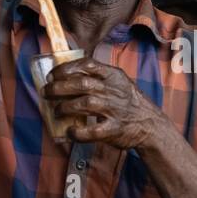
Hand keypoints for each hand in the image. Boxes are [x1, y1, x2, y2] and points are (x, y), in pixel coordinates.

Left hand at [44, 58, 170, 149]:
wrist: (150, 124)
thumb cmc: (129, 102)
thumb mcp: (119, 81)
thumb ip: (98, 75)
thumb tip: (67, 73)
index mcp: (114, 76)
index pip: (87, 65)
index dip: (66, 69)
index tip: (53, 75)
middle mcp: (113, 91)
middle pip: (81, 85)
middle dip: (58, 88)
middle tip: (46, 92)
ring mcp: (114, 111)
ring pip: (84, 104)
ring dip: (65, 107)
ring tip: (57, 110)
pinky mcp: (113, 130)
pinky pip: (91, 131)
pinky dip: (77, 132)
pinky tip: (69, 131)